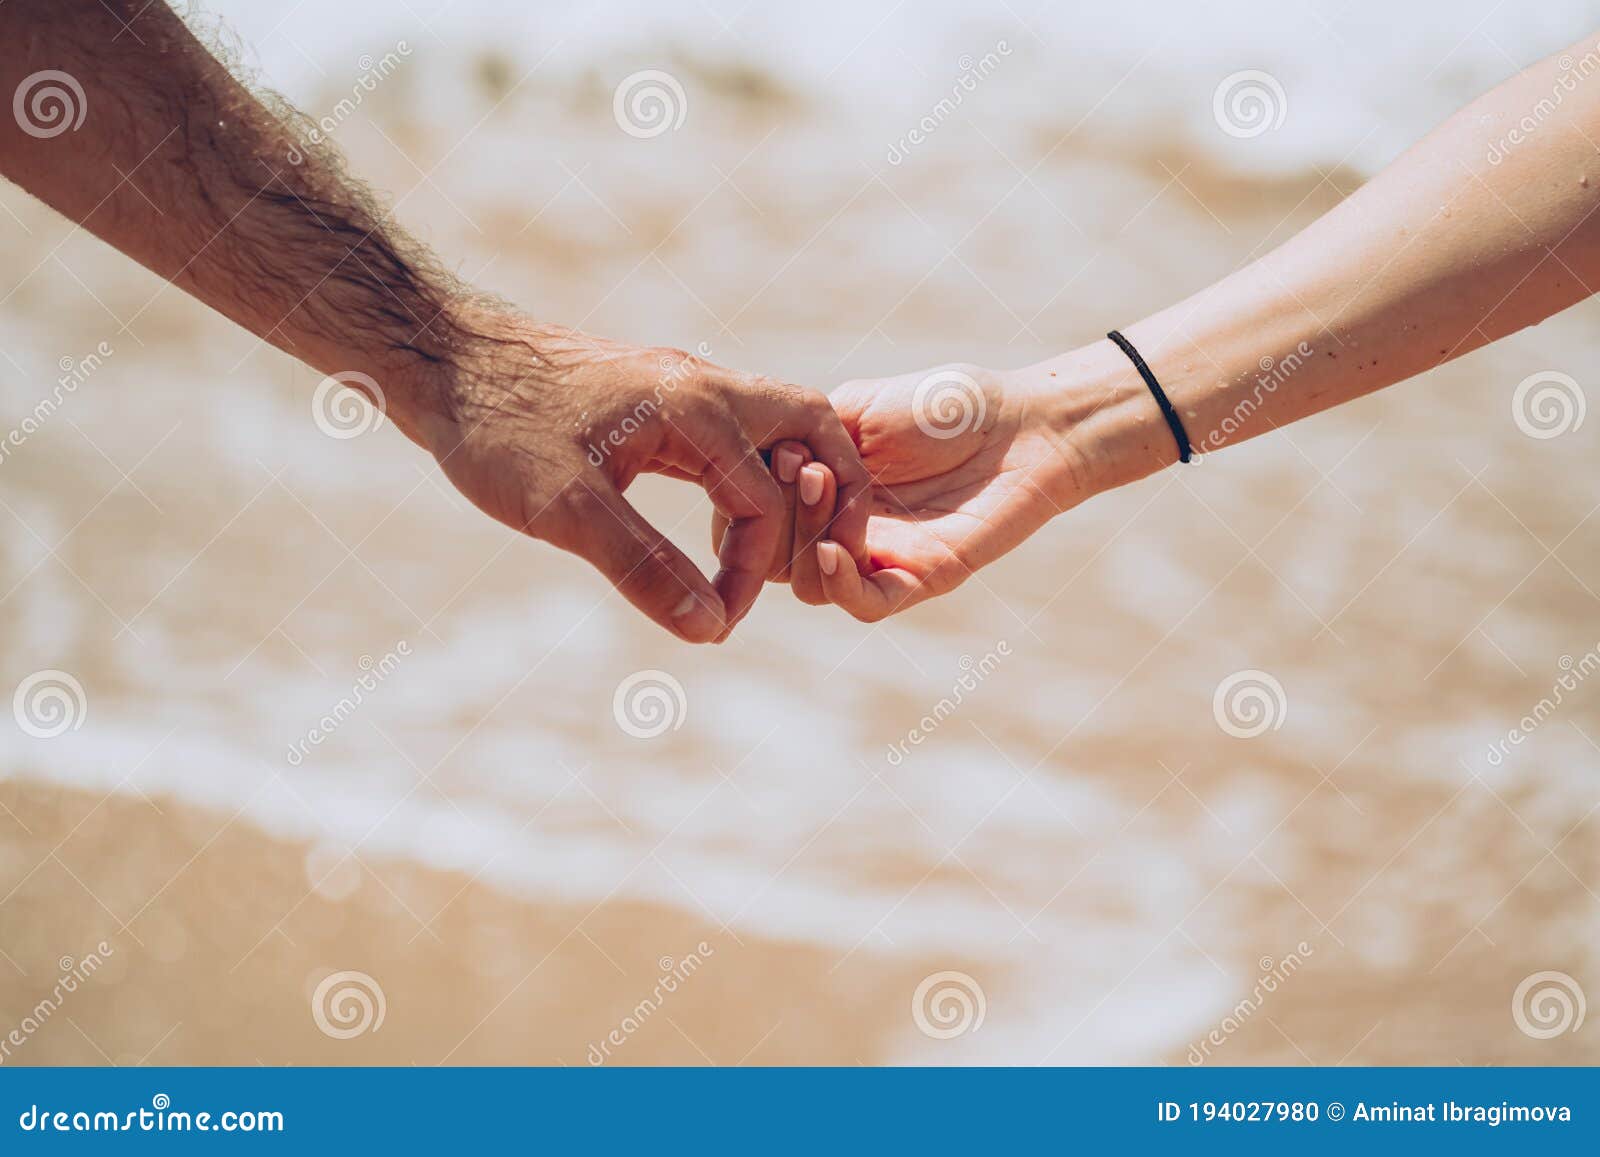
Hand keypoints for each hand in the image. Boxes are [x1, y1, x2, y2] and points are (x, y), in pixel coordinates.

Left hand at [399, 309, 870, 642]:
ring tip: (773, 559)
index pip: (766, 502)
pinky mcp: (659, 402)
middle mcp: (704, 387)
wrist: (442, 359)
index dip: (751, 577)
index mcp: (695, 407)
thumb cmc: (498, 426)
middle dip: (831, 497)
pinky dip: (747, 484)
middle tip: (829, 560)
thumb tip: (710, 628)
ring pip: (775, 434)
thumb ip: (644, 567)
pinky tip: (721, 529)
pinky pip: (732, 441)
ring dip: (788, 493)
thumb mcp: (566, 509)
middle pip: (811, 430)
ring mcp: (684, 389)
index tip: (715, 625)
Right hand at [716, 351, 1167, 620]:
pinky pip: (864, 603)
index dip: (744, 494)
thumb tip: (748, 458)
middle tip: (797, 466)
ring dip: (804, 538)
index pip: (752, 519)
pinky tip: (838, 548)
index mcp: (818, 492)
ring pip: (808, 584)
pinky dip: (841, 583)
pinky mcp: (919, 579)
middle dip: (771, 513)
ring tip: (821, 485)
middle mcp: (839, 532)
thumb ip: (801, 434)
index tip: (757, 453)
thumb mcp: (857, 407)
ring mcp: (876, 559)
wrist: (1024, 424)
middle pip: (769, 557)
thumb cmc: (947, 407)